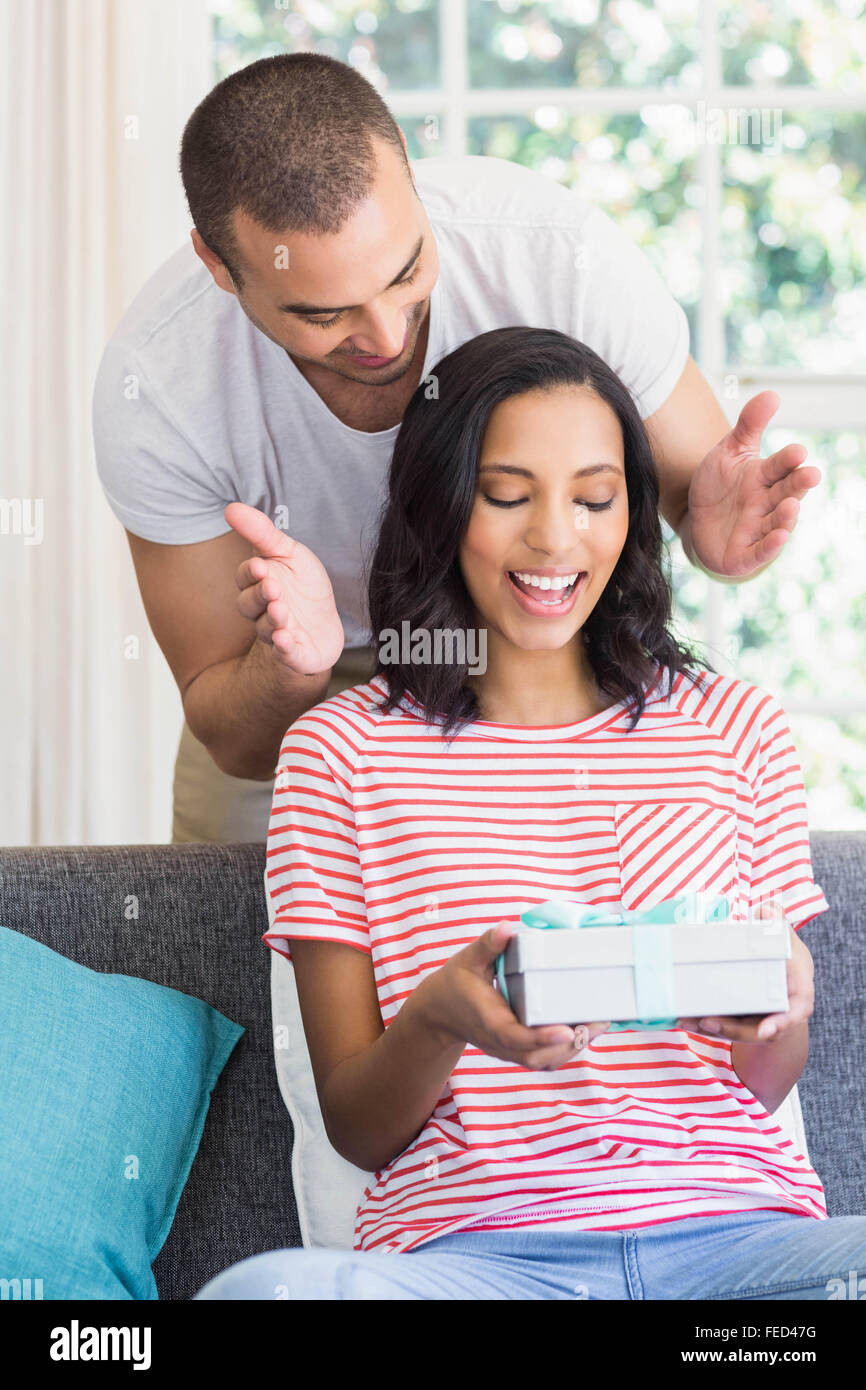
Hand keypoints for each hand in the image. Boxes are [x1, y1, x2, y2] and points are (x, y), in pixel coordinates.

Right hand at [225, 502, 344, 673]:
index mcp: (259, 584)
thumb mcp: (288, 553)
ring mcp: (277, 633)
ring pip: (266, 629)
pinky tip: (286, 639)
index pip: (245, 578)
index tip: (260, 565)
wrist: (326, 623)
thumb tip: (231, 507)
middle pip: (250, 605)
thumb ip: (262, 533)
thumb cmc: (303, 587)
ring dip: (272, 620)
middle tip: (273, 587)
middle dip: (260, 596)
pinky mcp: (295, 654)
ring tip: (281, 611)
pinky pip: (285, 654)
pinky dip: (284, 649)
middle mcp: (263, 611)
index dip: (251, 573)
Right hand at [414, 919, 610, 1071]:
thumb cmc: (456, 983)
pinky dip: (566, 1050)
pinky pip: (544, 1059)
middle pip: (537, 1057)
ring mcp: (508, 1051)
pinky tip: (586, 1030)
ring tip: (600, 1024)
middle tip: (599, 1022)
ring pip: (544, 1062)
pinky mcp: (516, 1051)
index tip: (567, 1031)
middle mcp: (499, 1042)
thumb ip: (488, 945)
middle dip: (570, 1044)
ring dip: (574, 1048)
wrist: (440, 1012)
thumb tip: (507, 928)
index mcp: (488, 1021)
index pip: (515, 1037)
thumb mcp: (468, 959)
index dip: (541, 1038)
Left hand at [675, 897, 813, 1042]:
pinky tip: (684, 1019)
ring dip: (710, 1029)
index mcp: (797, 998)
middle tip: (708, 1023)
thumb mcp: (787, 940)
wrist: (786, 977)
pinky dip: (704, 1024)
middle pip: (755, 1030)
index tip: (765, 1032)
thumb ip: (777, 924)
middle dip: (731, 1029)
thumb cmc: (787, 958)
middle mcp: (779, 1017)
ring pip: (734, 1032)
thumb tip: (767, 909)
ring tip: (687, 1021)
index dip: (780, 1024)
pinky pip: (723, 1027)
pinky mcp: (741, 1023)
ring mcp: (759, 1023)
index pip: (792, 1015)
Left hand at [686, 391, 821, 578]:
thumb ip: (748, 425)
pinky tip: (779, 537)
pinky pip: (760, 551)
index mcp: (764, 476)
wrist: (695, 522)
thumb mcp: (729, 452)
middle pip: (786, 492)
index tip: (797, 452)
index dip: (788, 459)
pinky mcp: (746, 553)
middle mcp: (766, 502)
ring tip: (791, 507)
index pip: (780, 465)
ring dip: (786, 516)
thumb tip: (772, 393)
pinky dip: (770, 546)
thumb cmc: (718, 486)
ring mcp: (758, 528)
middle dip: (798, 484)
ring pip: (777, 522)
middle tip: (810, 475)